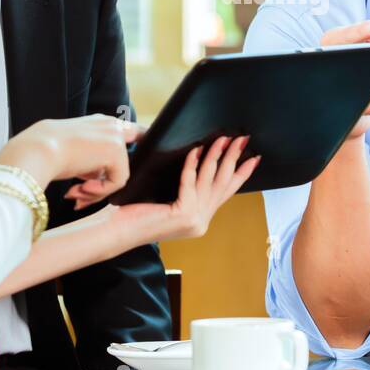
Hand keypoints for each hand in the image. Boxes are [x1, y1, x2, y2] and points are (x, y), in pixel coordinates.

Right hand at [0, 114, 142, 197]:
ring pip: (120, 173)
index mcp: (100, 122)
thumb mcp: (75, 155)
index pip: (130, 130)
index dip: (136, 143)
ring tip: (77, 192)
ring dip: (100, 189)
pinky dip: (100, 191)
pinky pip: (117, 182)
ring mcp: (116, 137)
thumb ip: (94, 164)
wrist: (37, 150)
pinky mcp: (117, 152)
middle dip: (129, 164)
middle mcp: (111, 125)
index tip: (137, 156)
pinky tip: (81, 188)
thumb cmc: (47, 153)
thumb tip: (100, 182)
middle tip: (95, 186)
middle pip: (139, 143)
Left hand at [112, 135, 259, 241]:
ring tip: (223, 138)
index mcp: (199, 219)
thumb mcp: (168, 200)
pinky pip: (191, 182)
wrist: (115, 231)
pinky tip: (195, 150)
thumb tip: (199, 159)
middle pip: (223, 184)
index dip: (241, 174)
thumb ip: (186, 189)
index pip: (226, 193)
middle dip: (235, 158)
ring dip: (217, 155)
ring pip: (210, 181)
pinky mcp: (183, 215)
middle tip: (243, 139)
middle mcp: (200, 222)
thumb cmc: (134, 212)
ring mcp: (194, 221)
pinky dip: (193, 164)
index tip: (254, 158)